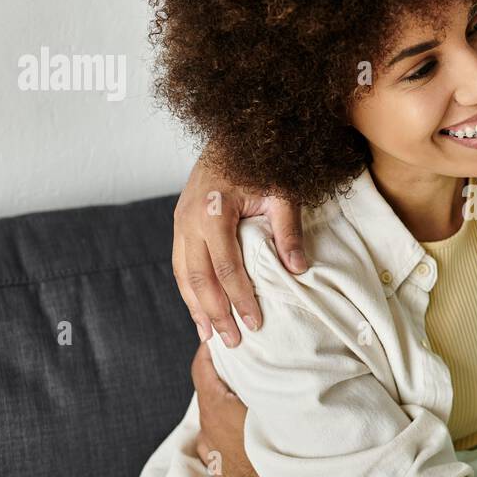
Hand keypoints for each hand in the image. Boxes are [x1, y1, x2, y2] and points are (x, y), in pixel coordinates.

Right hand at [172, 152, 307, 346]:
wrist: (232, 133)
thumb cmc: (261, 161)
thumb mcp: (282, 191)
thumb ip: (288, 230)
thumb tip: (298, 270)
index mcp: (213, 210)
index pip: (226, 267)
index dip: (240, 298)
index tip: (255, 323)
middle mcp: (188, 218)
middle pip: (198, 277)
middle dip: (215, 313)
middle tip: (233, 342)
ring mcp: (179, 221)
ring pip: (182, 274)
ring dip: (196, 308)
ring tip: (211, 337)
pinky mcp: (179, 223)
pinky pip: (180, 264)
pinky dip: (189, 291)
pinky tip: (199, 312)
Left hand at [191, 343, 276, 476]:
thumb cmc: (279, 452)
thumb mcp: (279, 410)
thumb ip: (269, 383)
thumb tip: (277, 358)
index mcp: (216, 409)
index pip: (202, 368)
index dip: (209, 349)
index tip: (222, 337)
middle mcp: (208, 427)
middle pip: (209, 390)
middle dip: (224, 373)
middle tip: (245, 359)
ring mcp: (211, 449)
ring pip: (214, 415)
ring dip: (228, 401)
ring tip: (250, 392)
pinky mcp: (218, 467)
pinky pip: (218, 438)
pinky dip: (229, 426)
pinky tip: (245, 427)